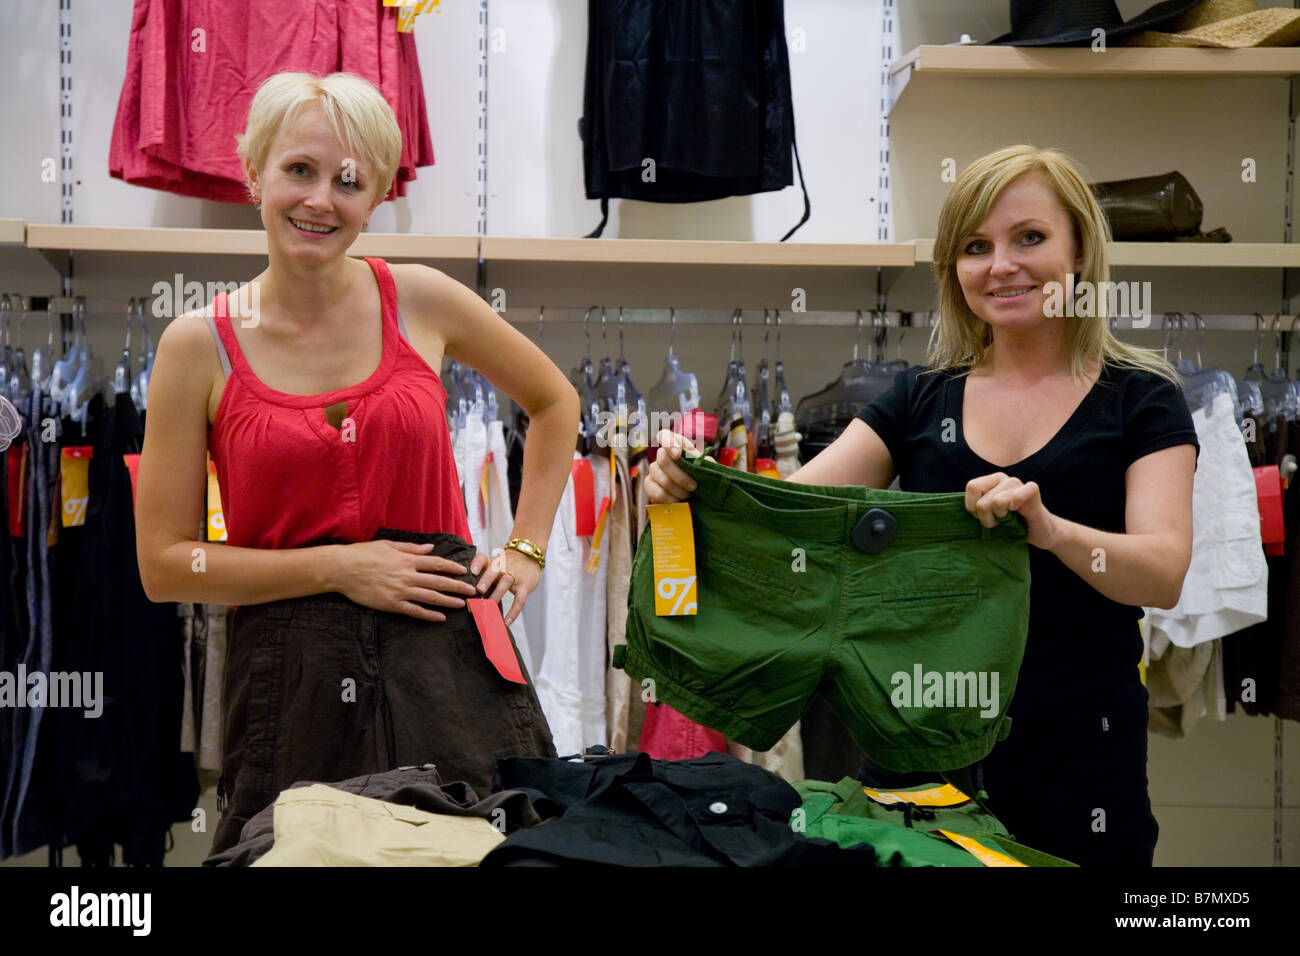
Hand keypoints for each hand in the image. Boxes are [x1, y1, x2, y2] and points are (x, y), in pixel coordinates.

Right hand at [332, 539, 477, 621]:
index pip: (437, 564)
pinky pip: (414, 611)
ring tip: (462, 605)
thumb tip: (430, 548)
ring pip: (430, 597)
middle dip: (458, 587)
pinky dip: (429, 615)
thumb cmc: (363, 554)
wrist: (342, 569)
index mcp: (407, 560)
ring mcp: (400, 591)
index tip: (464, 571)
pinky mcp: (392, 604)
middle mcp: (407, 575)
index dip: (453, 568)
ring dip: (448, 602)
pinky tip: (440, 618)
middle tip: (472, 591)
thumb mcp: (389, 545)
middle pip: (439, 582)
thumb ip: (411, 548)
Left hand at [469, 547, 539, 626]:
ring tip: (488, 608)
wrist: (529, 557)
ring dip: (497, 595)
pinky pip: (520, 600)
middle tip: (478, 590)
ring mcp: (515, 576)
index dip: (477, 564)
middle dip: (486, 580)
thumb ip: (480, 575)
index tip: (471, 572)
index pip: (483, 558)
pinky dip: (513, 612)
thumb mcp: (494, 564)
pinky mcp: (524, 586)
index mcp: (492, 562)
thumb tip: (461, 592)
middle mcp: (503, 567)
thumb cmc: (507, 564)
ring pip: (506, 583)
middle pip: (494, 570)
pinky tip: (506, 621)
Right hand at [646, 428, 713, 503]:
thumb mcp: (708, 468)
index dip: (668, 442)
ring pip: (661, 478)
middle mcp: (662, 456)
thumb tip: (691, 455)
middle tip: (694, 487)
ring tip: (689, 496)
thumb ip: (700, 459)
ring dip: (678, 490)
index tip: (678, 453)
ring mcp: (654, 470)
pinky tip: (679, 502)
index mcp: (677, 446)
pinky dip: (671, 499)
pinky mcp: (650, 485)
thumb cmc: (705, 479)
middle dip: (680, 476)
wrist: (701, 498)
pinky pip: (656, 492)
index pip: (665, 436)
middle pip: (663, 459)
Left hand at [965, 472, 1058, 549]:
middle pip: (981, 499)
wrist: (1039, 532)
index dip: (973, 508)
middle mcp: (1003, 479)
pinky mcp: (1032, 491)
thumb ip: (973, 509)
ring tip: (1009, 520)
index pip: (972, 487)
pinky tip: (1021, 513)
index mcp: (990, 481)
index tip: (983, 517)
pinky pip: (1020, 494)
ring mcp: (1018, 483)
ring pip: (996, 501)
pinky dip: (1016, 505)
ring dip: (1001, 518)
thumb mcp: (986, 517)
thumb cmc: (1010, 526)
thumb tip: (949, 512)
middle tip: (998, 522)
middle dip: (986, 517)